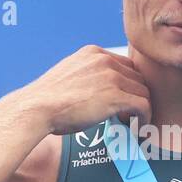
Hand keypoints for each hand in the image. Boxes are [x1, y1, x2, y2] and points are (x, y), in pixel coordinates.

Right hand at [22, 45, 151, 134]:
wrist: (37, 108)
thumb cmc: (47, 100)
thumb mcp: (69, 75)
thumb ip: (87, 76)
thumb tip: (98, 91)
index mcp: (94, 53)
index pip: (125, 66)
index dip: (128, 85)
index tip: (124, 100)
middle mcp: (105, 60)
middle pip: (137, 78)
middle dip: (136, 96)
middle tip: (129, 114)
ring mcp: (111, 77)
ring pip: (143, 92)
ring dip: (140, 108)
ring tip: (132, 123)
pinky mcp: (116, 96)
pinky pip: (144, 105)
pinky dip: (145, 118)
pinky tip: (138, 127)